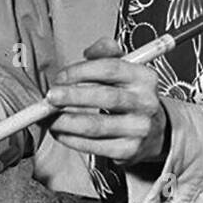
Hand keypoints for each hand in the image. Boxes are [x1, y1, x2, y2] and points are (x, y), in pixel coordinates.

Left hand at [45, 37, 167, 165]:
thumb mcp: (125, 69)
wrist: (153, 131)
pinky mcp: (129, 150)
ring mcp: (139, 128)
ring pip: (96, 125)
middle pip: (104, 97)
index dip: (81, 71)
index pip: (111, 68)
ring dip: (66, 121)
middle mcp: (146, 102)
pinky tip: (60, 132)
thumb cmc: (130, 96)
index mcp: (144, 77)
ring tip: (49, 117)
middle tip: (50, 97)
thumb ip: (106, 53)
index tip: (60, 77)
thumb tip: (88, 52)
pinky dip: (71, 139)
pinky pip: (94, 146)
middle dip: (71, 96)